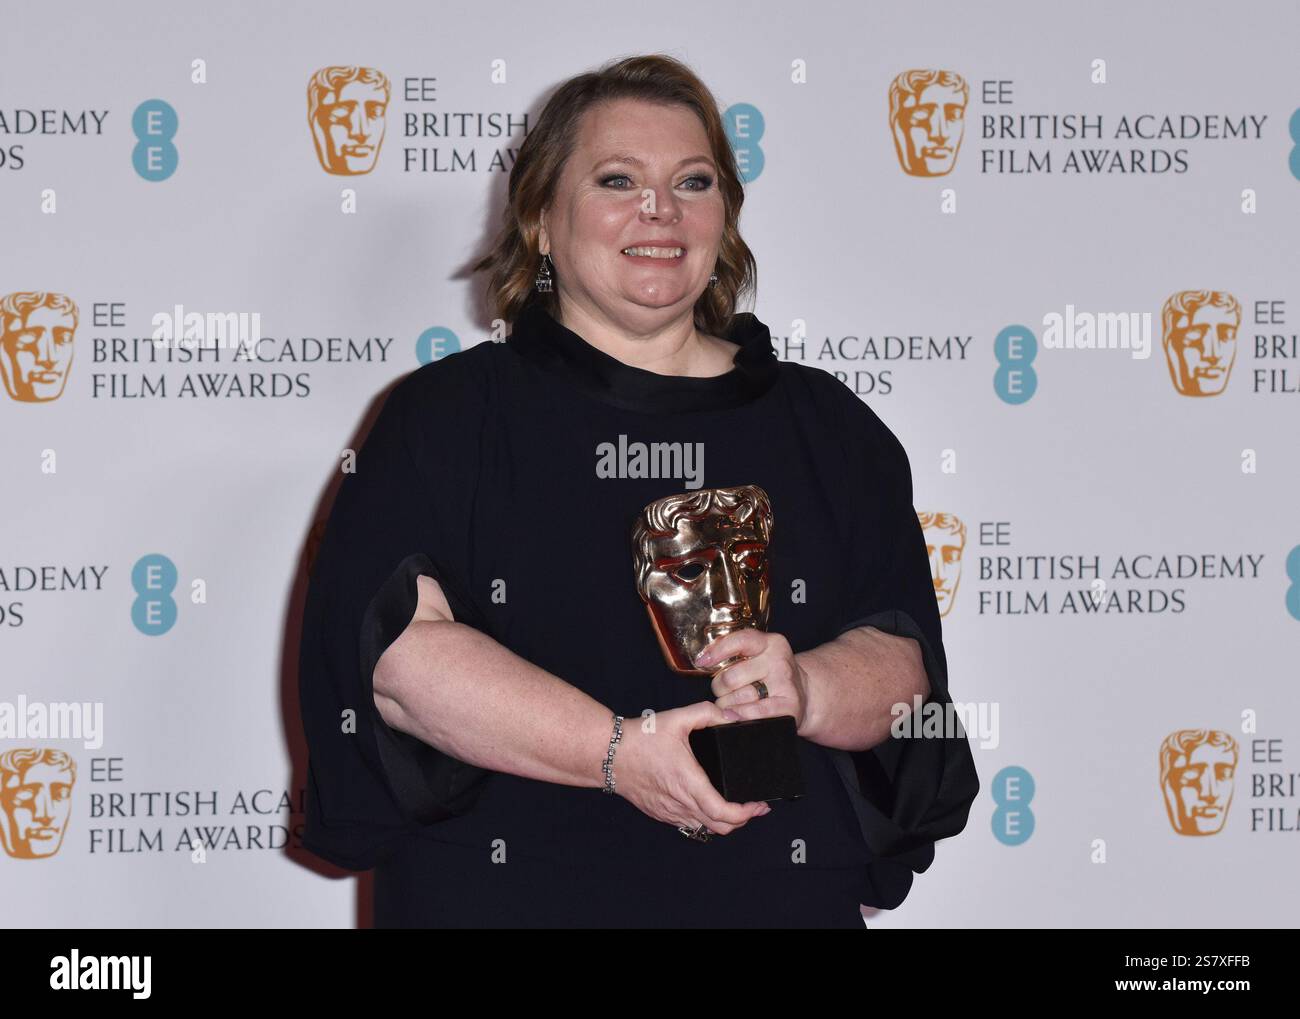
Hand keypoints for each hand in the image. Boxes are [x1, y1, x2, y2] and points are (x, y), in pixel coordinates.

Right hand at [614, 701, 770, 833]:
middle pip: (721, 828)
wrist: (608, 754)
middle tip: (755, 805)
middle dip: (743, 820)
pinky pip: (690, 825)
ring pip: (706, 830)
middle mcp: (681, 803)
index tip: (760, 804)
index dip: (748, 814)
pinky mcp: (661, 814)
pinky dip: (705, 820)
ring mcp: (670, 813)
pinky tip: (710, 805)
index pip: (724, 814)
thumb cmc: (641, 738)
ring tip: (736, 806)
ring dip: (724, 822)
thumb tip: (733, 718)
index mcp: (688, 783)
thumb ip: (708, 713)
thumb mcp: (677, 717)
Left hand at [697, 628, 809, 732]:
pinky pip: (754, 712)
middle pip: (730, 677)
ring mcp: (785, 684)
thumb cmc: (770, 675)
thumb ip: (734, 652)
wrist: (804, 694)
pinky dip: (739, 716)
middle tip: (725, 691)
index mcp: (771, 643)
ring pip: (737, 698)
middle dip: (719, 687)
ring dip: (728, 705)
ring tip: (736, 703)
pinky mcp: (788, 706)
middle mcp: (779, 661)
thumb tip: (703, 658)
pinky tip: (734, 716)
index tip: (702, 661)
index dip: (716, 652)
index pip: (739, 641)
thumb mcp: (758, 655)